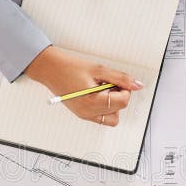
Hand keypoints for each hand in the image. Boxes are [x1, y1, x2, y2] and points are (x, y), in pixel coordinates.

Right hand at [24, 46, 142, 126]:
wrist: (49, 69)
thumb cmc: (69, 67)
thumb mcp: (99, 69)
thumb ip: (120, 78)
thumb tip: (137, 85)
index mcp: (92, 101)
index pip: (122, 102)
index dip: (125, 89)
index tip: (118, 81)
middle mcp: (88, 112)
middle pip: (118, 111)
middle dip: (119, 97)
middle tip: (109, 83)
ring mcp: (84, 115)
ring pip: (111, 118)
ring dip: (112, 104)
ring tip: (102, 89)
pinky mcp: (81, 114)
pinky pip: (101, 117)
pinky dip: (104, 107)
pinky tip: (97, 94)